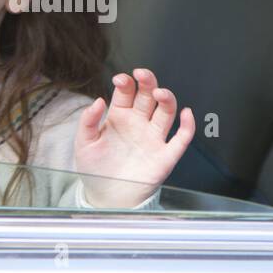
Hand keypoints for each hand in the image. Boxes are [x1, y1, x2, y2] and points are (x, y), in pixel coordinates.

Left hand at [73, 68, 194, 208]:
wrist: (106, 197)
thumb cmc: (96, 169)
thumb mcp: (83, 144)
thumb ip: (87, 121)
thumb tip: (98, 100)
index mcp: (119, 117)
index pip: (127, 92)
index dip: (126, 82)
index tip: (121, 79)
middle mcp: (139, 123)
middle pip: (149, 95)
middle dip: (148, 82)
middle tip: (142, 75)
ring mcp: (153, 138)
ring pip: (166, 111)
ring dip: (166, 99)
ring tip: (160, 93)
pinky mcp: (165, 155)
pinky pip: (182, 138)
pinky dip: (188, 125)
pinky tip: (186, 114)